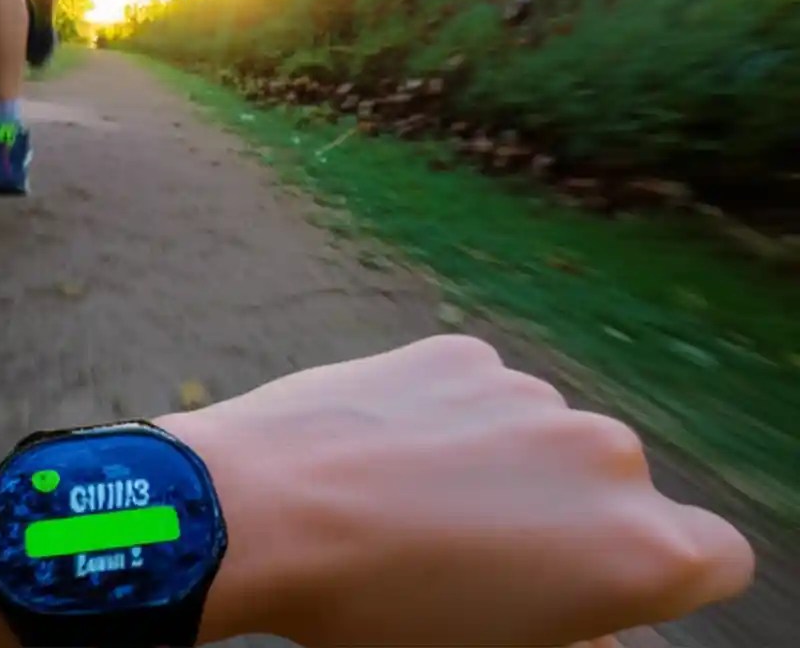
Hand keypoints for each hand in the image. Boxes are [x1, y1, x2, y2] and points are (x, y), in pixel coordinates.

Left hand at [159, 335, 753, 645]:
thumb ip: (572, 631)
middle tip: (480, 555)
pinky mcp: (463, 353)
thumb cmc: (375, 612)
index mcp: (641, 550)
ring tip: (414, 504)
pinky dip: (452, 420)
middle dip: (568, 520)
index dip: (657, 576)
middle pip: (618, 492)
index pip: (714, 558)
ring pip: (543, 438)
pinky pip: (481, 394)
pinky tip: (386, 453)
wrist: (259, 514)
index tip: (596, 585)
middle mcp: (607, 457)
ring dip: (505, 465)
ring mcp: (534, 394)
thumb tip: (589, 624)